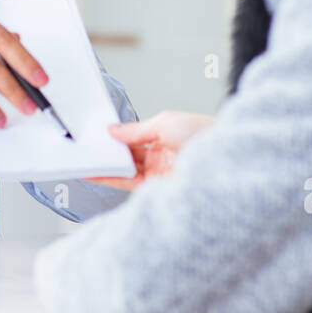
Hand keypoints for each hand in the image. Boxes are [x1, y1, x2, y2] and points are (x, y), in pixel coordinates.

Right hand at [85, 110, 215, 189]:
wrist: (225, 159)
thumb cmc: (204, 135)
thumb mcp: (165, 122)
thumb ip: (135, 130)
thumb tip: (113, 131)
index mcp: (167, 137)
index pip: (134, 139)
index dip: (116, 138)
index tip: (98, 136)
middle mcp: (163, 158)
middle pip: (128, 156)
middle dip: (108, 152)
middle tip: (86, 147)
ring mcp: (160, 175)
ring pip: (126, 171)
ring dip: (106, 166)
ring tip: (85, 160)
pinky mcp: (157, 190)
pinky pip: (129, 184)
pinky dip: (111, 178)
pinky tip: (98, 173)